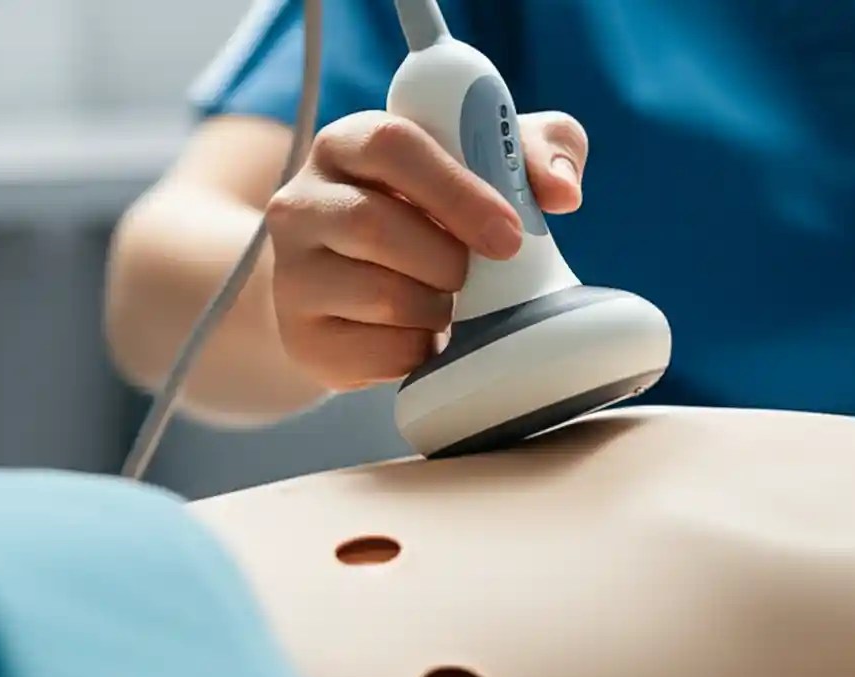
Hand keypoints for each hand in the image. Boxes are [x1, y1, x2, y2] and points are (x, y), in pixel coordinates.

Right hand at [265, 109, 588, 390]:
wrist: (356, 293)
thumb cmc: (430, 217)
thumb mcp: (484, 169)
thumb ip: (532, 154)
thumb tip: (562, 190)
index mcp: (347, 144)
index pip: (391, 144)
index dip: (456, 190)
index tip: (510, 233)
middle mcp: (301, 202)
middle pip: (375, 226)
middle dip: (448, 260)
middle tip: (475, 275)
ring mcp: (292, 273)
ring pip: (380, 296)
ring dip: (436, 307)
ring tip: (444, 300)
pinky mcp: (300, 336)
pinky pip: (377, 353)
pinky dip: (418, 351)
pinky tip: (420, 333)